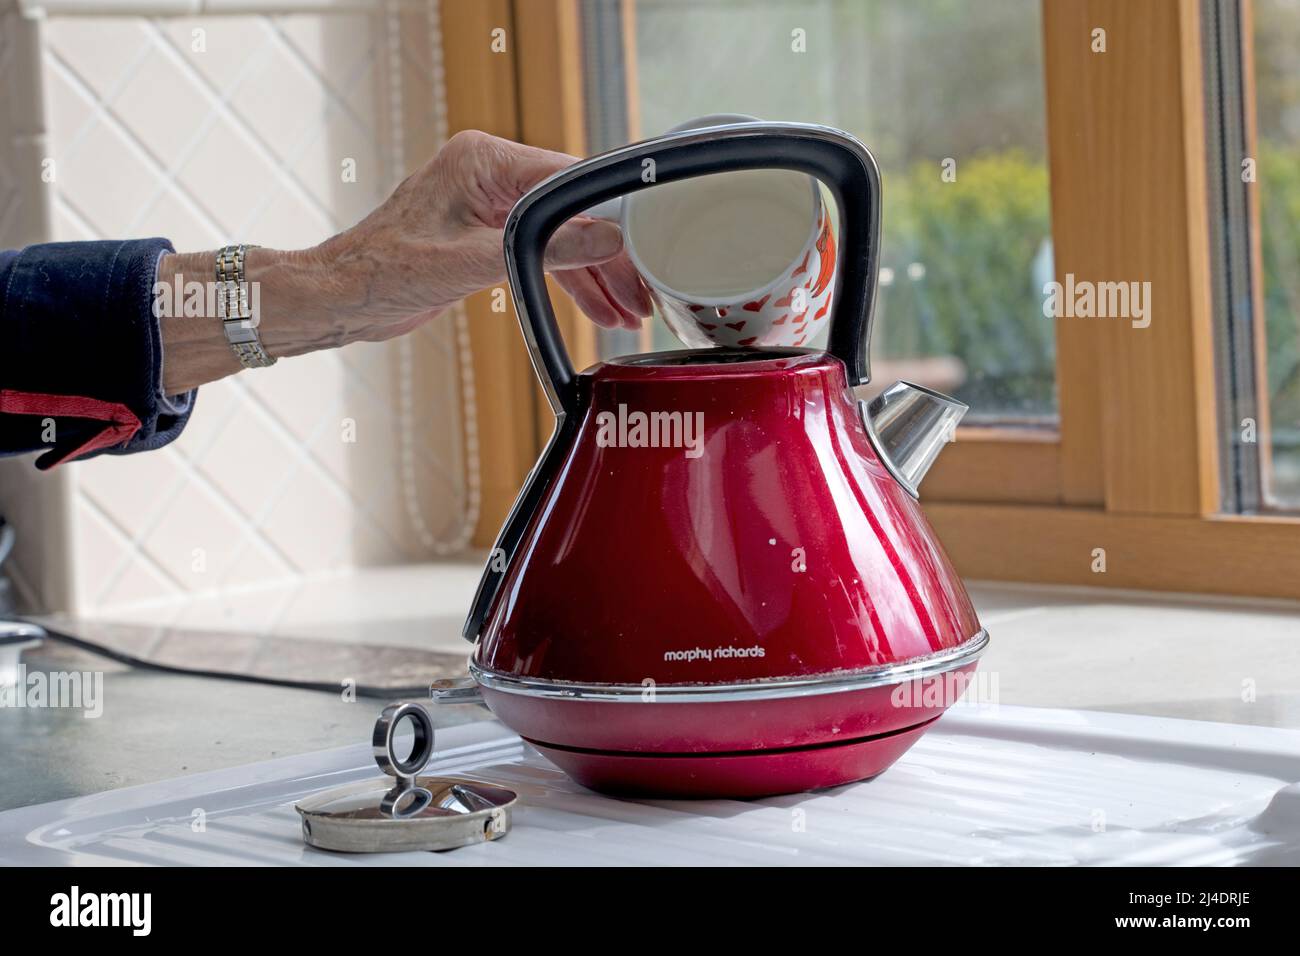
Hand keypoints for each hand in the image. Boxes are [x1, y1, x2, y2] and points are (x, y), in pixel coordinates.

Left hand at [158, 130, 650, 392]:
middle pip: (574, 212)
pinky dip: (570, 281)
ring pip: (564, 236)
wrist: (341, 298)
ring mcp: (491, 203)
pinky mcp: (488, 233)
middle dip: (611, 258)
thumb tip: (604, 241)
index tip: (646, 248)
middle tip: (643, 296)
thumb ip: (543, 250)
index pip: (569, 182)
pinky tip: (599, 308)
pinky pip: (544, 253)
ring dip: (596, 276)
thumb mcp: (470, 264)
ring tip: (630, 313)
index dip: (612, 219)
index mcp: (483, 161)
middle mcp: (491, 173)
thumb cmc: (381, 271)